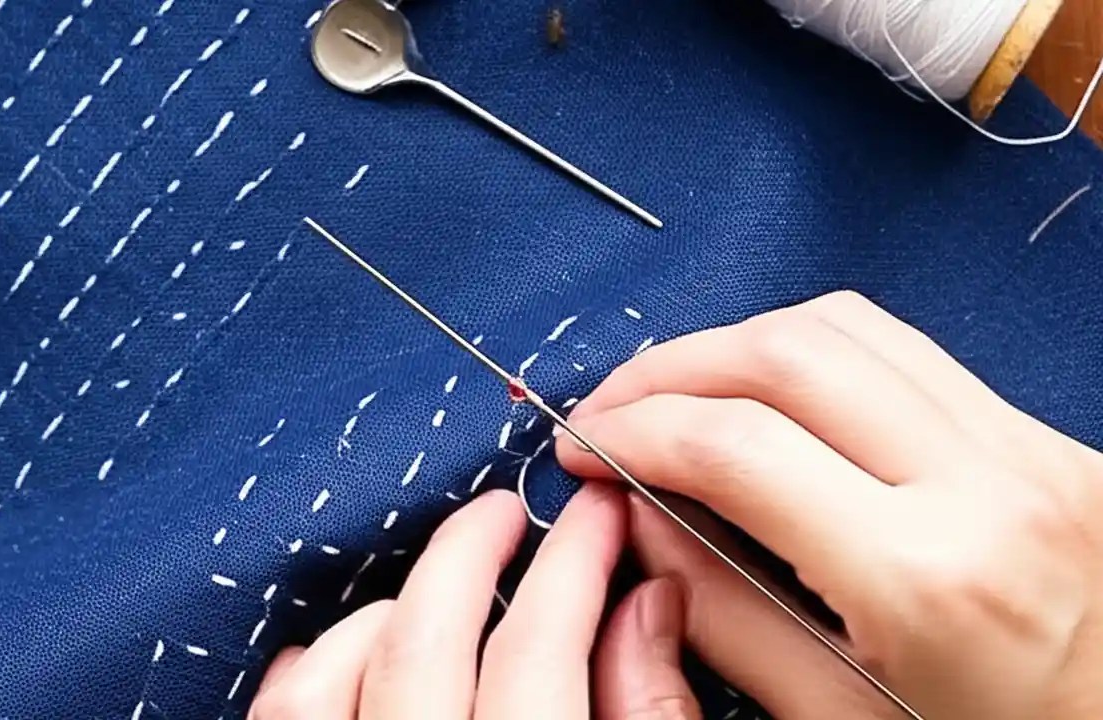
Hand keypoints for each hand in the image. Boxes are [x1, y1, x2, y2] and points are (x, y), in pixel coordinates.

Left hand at [249, 486, 702, 718]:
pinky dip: (306, 673)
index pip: (536, 649)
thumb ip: (651, 711)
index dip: (575, 561)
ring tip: (429, 590)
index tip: (600, 510)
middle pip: (421, 644)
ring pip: (327, 681)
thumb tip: (648, 601)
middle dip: (467, 553)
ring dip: (382, 612)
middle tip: (506, 512)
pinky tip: (336, 652)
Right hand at [557, 291, 1102, 719]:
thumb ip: (723, 616)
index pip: (738, 446)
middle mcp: (986, 486)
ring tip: (682, 391)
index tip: (588, 445)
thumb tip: (642, 518)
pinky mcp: (1045, 438)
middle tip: (617, 405)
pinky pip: (906, 349)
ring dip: (739, 342)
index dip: (636, 430)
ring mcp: (1029, 448)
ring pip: (847, 325)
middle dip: (672, 366)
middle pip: (788, 353)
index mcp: (926, 579)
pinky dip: (814, 351)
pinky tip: (774, 394)